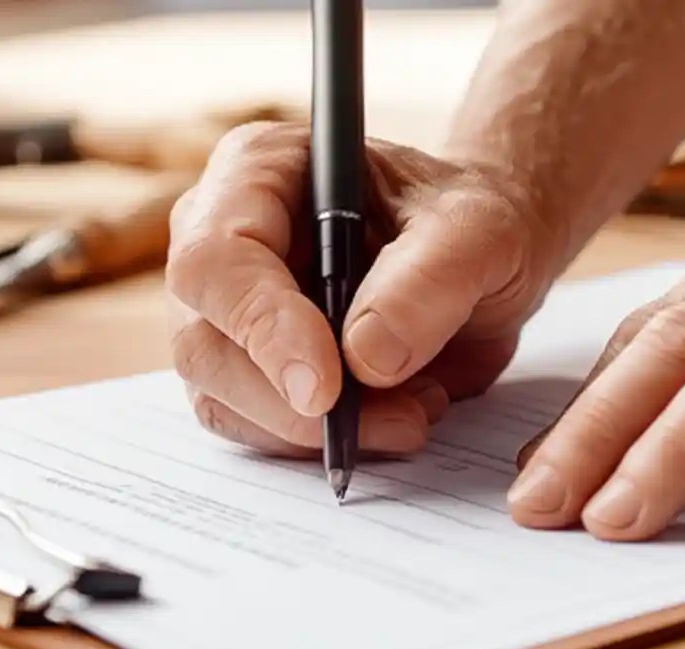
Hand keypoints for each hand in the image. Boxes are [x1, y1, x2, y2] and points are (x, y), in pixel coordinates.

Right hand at [166, 122, 555, 455]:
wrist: (479, 261)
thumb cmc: (470, 223)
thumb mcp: (481, 232)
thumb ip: (429, 281)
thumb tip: (365, 359)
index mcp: (259, 169)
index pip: (216, 258)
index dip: (262, 327)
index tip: (327, 386)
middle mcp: (220, 237)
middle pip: (203, 341)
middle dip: (293, 401)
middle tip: (398, 417)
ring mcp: (224, 309)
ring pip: (221, 397)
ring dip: (314, 430)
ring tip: (414, 409)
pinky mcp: (245, 368)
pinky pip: (254, 427)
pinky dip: (319, 443)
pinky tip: (391, 416)